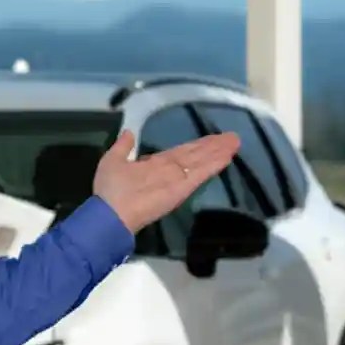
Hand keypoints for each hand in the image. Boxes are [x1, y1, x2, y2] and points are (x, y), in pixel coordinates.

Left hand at [93, 129, 241, 233]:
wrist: (111, 213)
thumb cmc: (110, 188)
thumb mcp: (113, 160)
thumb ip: (123, 147)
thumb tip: (129, 132)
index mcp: (154, 165)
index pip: (180, 153)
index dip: (196, 145)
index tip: (211, 139)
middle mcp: (169, 171)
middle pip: (195, 155)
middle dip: (212, 146)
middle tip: (232, 137)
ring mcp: (177, 179)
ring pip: (201, 161)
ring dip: (218, 151)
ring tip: (235, 141)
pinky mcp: (181, 188)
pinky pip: (200, 174)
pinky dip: (213, 164)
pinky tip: (227, 156)